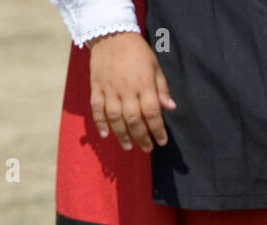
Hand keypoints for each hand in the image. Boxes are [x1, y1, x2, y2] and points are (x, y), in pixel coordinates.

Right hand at [88, 31, 174, 151]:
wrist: (111, 33)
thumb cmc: (137, 51)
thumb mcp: (155, 67)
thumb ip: (162, 89)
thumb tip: (171, 107)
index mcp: (144, 85)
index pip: (152, 113)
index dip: (157, 130)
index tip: (162, 141)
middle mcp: (126, 89)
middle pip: (133, 119)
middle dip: (141, 137)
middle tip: (147, 148)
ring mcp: (109, 88)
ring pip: (115, 117)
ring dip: (122, 135)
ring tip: (129, 147)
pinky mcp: (96, 86)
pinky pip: (96, 108)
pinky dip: (100, 122)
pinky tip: (106, 135)